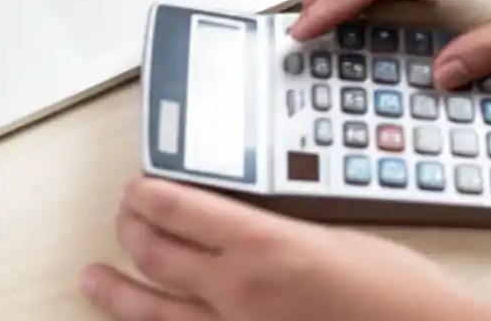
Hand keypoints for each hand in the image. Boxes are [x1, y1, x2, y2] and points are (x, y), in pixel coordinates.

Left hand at [80, 178, 490, 320]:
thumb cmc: (399, 293)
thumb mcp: (336, 234)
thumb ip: (278, 225)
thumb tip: (239, 219)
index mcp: (263, 244)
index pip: (177, 207)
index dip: (147, 192)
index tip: (138, 184)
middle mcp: (238, 291)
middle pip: (155, 253)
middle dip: (129, 227)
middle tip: (123, 214)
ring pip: (151, 310)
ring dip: (115, 291)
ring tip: (92, 277)